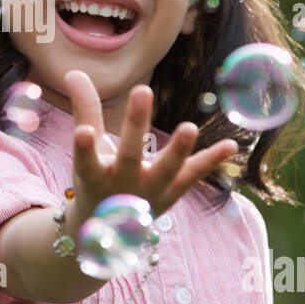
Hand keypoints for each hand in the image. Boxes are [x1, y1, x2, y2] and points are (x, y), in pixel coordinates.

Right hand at [62, 70, 239, 231]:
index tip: (82, 131)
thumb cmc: (97, 180)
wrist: (110, 231)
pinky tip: (231, 145)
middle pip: (129, 156)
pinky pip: (193, 175)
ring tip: (189, 127)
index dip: (84, 148)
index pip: (87, 162)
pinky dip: (211, 160)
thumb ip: (85, 110)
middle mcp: (123, 186)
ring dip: (178, 149)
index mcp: (95, 177)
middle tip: (141, 90)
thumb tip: (73, 72)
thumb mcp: (89, 150)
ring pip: (165, 170)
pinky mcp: (173, 193)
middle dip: (135, 124)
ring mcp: (150, 192)